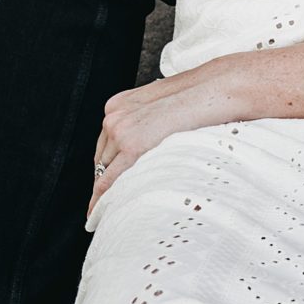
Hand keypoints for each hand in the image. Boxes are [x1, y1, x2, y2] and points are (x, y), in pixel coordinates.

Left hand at [89, 59, 246, 212]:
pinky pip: (109, 180)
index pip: (104, 142)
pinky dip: (101, 198)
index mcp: (117, 104)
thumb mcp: (157, 104)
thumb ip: (143, 119)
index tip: (102, 178)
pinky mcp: (131, 146)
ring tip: (101, 209)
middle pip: (101, 157)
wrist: (206, 92)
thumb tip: (143, 139)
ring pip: (102, 170)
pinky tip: (98, 211)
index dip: (104, 164)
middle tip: (102, 200)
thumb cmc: (190, 99)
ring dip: (104, 188)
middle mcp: (114, 116)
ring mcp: (120, 131)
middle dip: (104, 177)